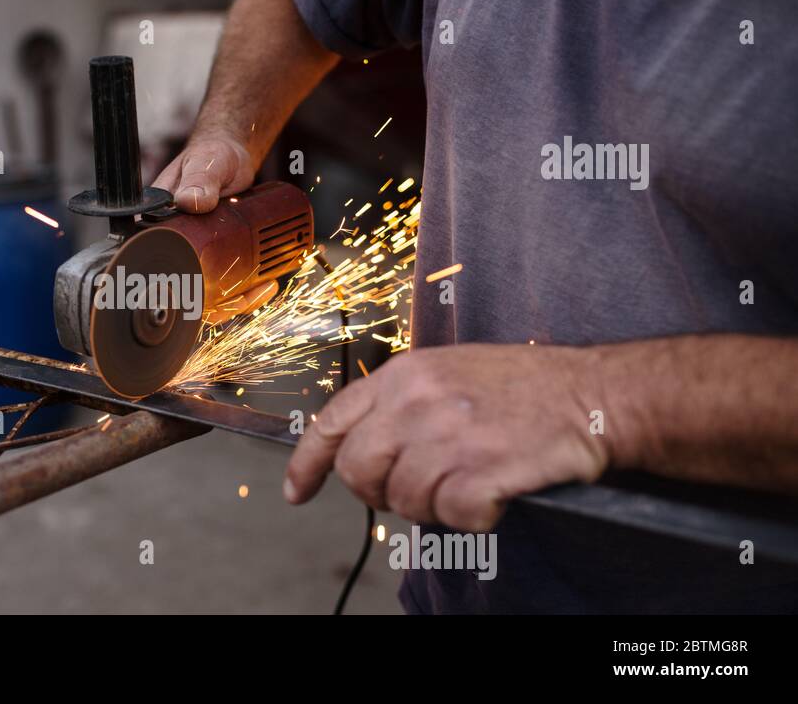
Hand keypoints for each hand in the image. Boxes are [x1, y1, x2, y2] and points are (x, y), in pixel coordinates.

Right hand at [154, 132, 272, 321]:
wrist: (231, 156)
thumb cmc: (212, 156)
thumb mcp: (206, 164)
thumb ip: (199, 180)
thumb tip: (190, 202)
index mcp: (156, 227)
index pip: (156, 268)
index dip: (176, 290)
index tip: (202, 296)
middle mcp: (173, 245)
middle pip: (185, 289)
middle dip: (214, 302)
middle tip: (244, 295)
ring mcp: (195, 253)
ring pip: (208, 292)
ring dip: (235, 300)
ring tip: (263, 289)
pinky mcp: (216, 256)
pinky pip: (226, 283)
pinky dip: (246, 291)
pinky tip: (266, 286)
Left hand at [283, 344, 611, 531]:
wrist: (595, 394)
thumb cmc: (526, 387)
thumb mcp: (449, 371)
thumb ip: (402, 404)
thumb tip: (367, 448)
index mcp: (404, 376)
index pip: (332, 423)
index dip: (308, 464)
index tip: (296, 492)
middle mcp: (416, 403)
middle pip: (358, 472)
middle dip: (380, 494)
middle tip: (419, 491)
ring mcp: (447, 436)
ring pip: (404, 501)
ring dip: (435, 507)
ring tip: (469, 484)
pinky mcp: (480, 470)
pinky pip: (452, 518)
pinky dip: (474, 519)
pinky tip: (496, 496)